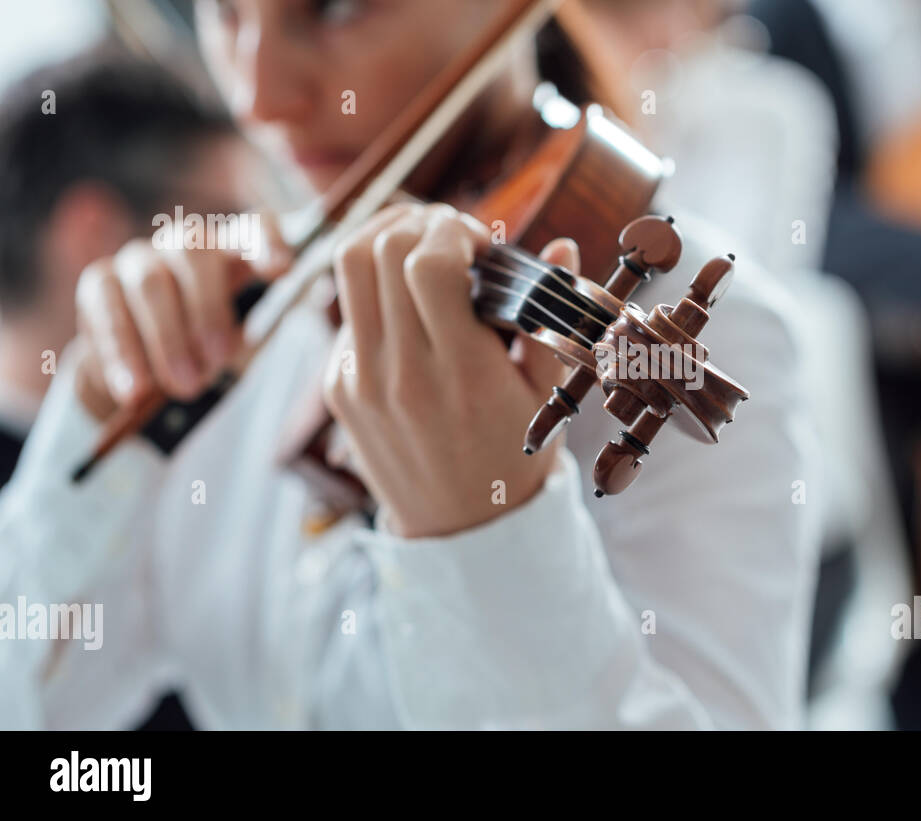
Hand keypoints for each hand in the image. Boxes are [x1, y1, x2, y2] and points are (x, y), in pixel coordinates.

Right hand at [73, 216, 289, 419]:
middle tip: (217, 361)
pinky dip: (123, 353)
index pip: (252, 228)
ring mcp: (138, 258)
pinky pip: (107, 310)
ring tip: (185, 387)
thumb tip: (235, 346)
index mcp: (232, 251)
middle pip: (193, 250)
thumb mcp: (238, 344)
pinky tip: (135, 390)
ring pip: (150, 283)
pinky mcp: (99, 283)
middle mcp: (183, 243)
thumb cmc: (206, 349)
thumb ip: (246, 337)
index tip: (282, 268)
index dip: (267, 240)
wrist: (145, 372)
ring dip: (169, 340)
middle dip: (208, 309)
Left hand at [324, 203, 571, 538]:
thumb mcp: (546, 395)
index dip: (453, 231)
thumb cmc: (514, 459)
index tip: (482, 243)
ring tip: (423, 243)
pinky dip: (376, 287)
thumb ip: (549, 316)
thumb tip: (560, 243)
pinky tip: (411, 305)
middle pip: (379, 250)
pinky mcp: (338, 387)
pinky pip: (348, 310)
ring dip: (385, 235)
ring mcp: (359, 380)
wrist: (462, 533)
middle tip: (454, 235)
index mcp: (460, 374)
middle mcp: (400, 373)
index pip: (428, 265)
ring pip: (347, 267)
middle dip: (421, 222)